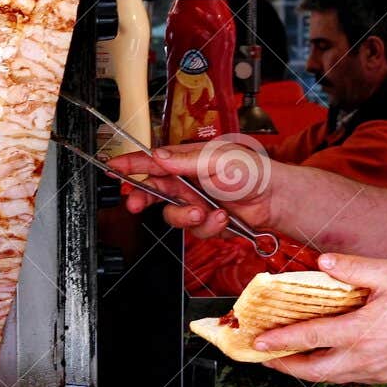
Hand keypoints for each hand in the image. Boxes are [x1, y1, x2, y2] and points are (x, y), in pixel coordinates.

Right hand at [107, 137, 276, 237]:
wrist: (275, 200)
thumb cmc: (253, 171)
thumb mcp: (217, 158)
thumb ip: (185, 161)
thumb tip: (159, 157)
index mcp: (188, 159)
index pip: (152, 161)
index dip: (130, 164)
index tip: (111, 167)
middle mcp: (189, 180)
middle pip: (154, 191)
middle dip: (145, 198)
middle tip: (137, 204)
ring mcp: (197, 201)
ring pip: (173, 215)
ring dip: (187, 215)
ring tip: (206, 211)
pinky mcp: (207, 220)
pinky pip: (195, 230)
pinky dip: (209, 226)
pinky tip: (223, 217)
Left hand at [258, 253, 386, 383]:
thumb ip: (353, 268)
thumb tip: (322, 262)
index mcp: (359, 331)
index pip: (311, 336)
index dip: (282, 339)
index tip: (259, 341)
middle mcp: (361, 356)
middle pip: (312, 370)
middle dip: (284, 365)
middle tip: (264, 356)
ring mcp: (370, 371)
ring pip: (328, 378)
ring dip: (303, 370)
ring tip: (286, 358)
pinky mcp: (379, 377)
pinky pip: (345, 377)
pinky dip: (326, 371)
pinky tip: (320, 359)